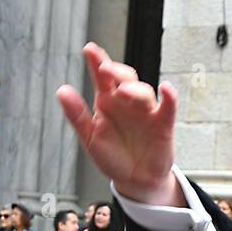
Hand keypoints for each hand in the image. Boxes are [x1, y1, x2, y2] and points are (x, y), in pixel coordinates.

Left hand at [57, 43, 179, 205]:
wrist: (134, 180)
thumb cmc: (113, 157)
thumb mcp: (90, 137)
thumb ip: (77, 115)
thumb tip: (61, 90)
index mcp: (107, 102)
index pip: (102, 78)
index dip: (96, 61)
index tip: (89, 49)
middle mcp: (127, 102)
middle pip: (125, 78)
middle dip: (116, 71)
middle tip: (104, 69)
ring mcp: (146, 111)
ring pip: (143, 92)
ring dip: (134, 90)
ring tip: (123, 91)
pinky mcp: (163, 123)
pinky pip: (168, 106)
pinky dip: (169, 97)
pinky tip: (165, 89)